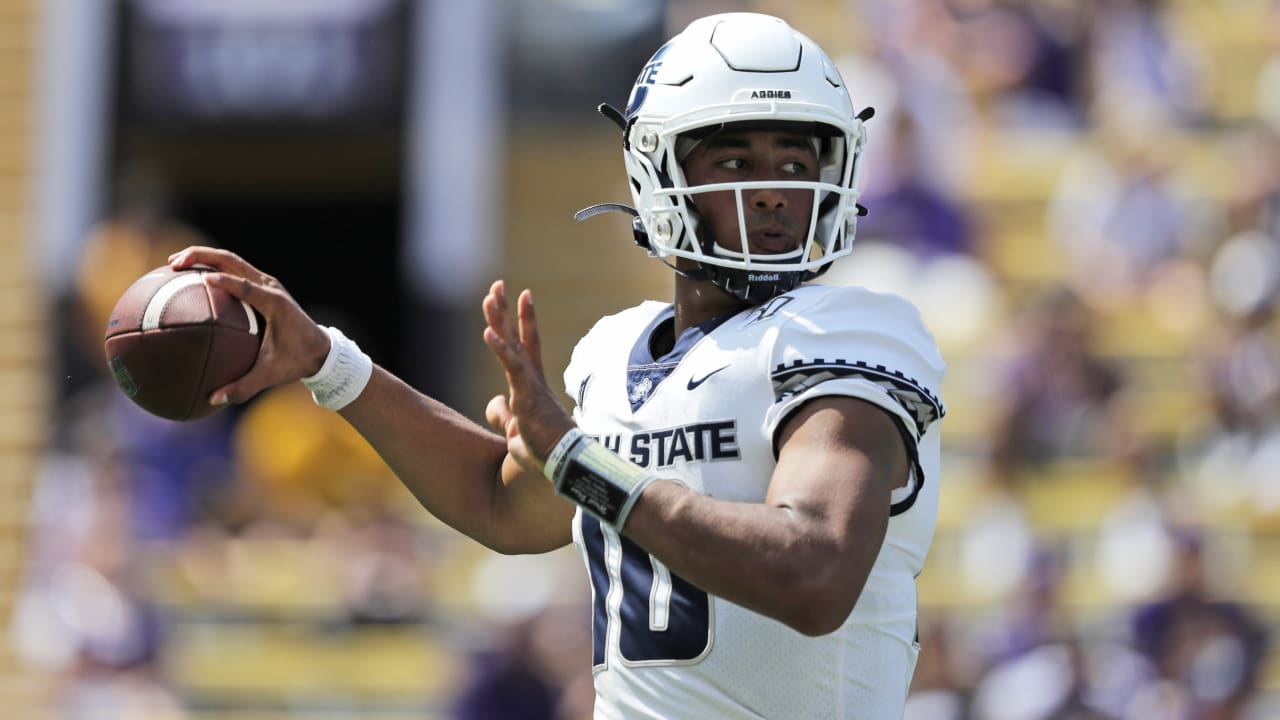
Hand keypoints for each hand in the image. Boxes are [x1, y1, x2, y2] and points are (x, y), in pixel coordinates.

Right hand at [169, 246, 331, 406]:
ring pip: (232, 261)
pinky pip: (234, 270)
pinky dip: (212, 267)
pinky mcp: (262, 286)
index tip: (204, 279)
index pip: (248, 287)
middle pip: (234, 261)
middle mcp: (271, 287)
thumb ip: (244, 387)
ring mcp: (267, 283)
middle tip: (174, 262)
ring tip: (174, 262)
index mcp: (275, 304)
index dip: (227, 281)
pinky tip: (189, 277)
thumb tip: (213, 399)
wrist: (320, 349)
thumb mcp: (271, 376)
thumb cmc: (296, 361)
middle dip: (203, 256)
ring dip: (204, 257)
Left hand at [481, 280, 575, 474]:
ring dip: (500, 320)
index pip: (525, 347)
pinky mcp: (528, 396)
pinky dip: (499, 349)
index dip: (522, 321)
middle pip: (517, 338)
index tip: (522, 296)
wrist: (564, 465)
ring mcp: (530, 387)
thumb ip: (504, 415)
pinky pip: (512, 367)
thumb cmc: (546, 452)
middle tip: (498, 285)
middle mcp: (533, 381)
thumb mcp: (516, 431)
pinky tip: (487, 331)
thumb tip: (494, 403)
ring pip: (512, 346)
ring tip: (491, 295)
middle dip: (507, 311)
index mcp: (532, 387)